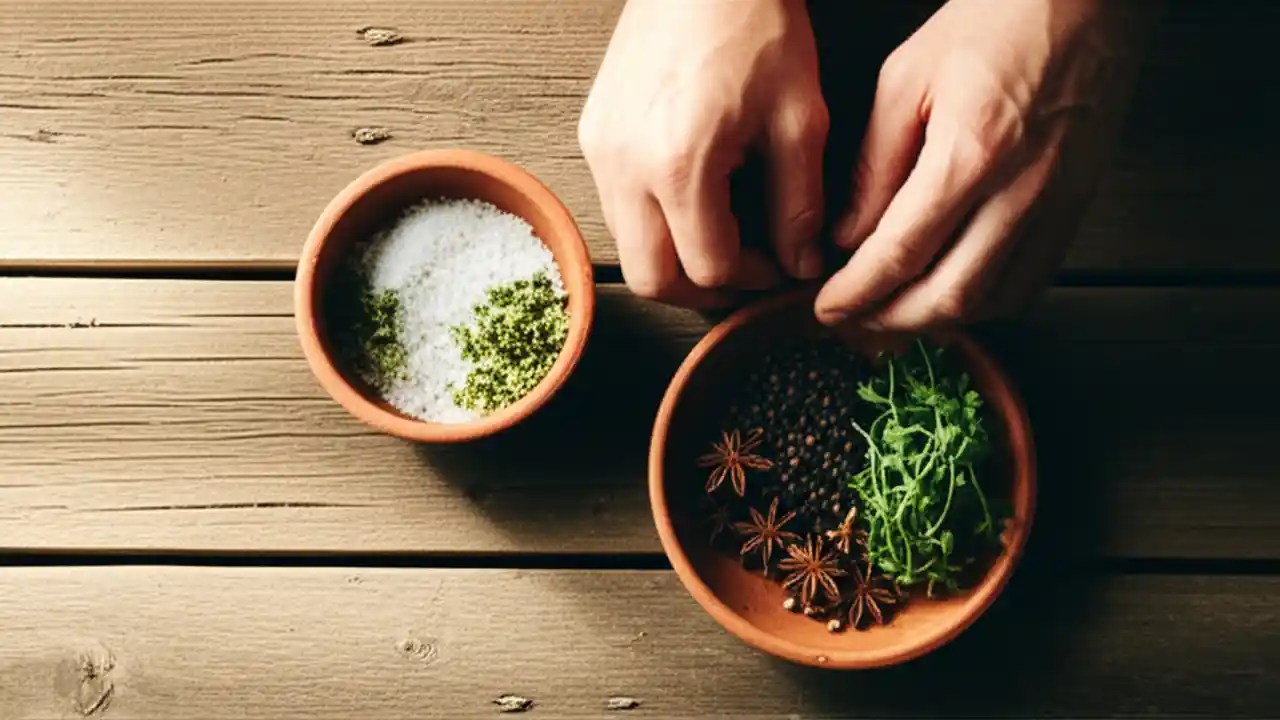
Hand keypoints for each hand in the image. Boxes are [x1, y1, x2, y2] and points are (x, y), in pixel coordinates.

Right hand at [579, 0, 828, 306]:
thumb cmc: (756, 28)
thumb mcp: (798, 119)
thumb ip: (800, 206)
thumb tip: (800, 265)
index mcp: (680, 164)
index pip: (708, 267)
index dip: (752, 278)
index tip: (780, 263)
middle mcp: (625, 166)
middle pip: (651, 278)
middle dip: (702, 289)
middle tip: (742, 272)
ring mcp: (600, 150)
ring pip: (629, 246)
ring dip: (674, 256)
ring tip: (721, 234)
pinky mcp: (592, 133)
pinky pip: (616, 205)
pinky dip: (653, 219)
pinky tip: (692, 195)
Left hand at [816, 0, 1151, 328]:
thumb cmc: (996, 20)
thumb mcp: (907, 78)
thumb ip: (874, 165)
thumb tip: (848, 234)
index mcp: (971, 153)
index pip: (900, 253)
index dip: (856, 293)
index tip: (825, 307)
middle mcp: (1021, 190)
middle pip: (949, 297)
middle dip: (890, 321)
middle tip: (852, 322)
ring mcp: (1058, 204)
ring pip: (993, 301)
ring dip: (936, 321)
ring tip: (893, 315)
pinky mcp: (1079, 205)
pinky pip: (1032, 281)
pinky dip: (985, 303)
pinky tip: (951, 295)